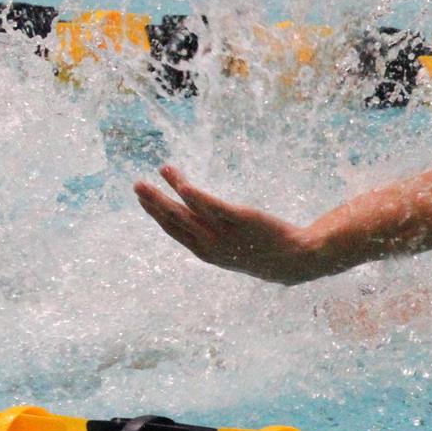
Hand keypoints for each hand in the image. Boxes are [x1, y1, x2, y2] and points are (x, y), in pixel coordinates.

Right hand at [134, 166, 320, 284]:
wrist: (294, 260)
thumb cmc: (263, 255)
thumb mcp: (232, 250)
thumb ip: (214, 238)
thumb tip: (204, 223)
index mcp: (205, 252)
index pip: (173, 230)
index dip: (156, 214)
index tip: (143, 199)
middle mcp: (210, 244)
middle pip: (175, 220)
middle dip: (154, 202)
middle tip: (137, 185)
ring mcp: (224, 232)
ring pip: (190, 210)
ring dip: (171, 191)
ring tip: (161, 170)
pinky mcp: (242, 219)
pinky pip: (215, 208)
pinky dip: (198, 198)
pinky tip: (185, 185)